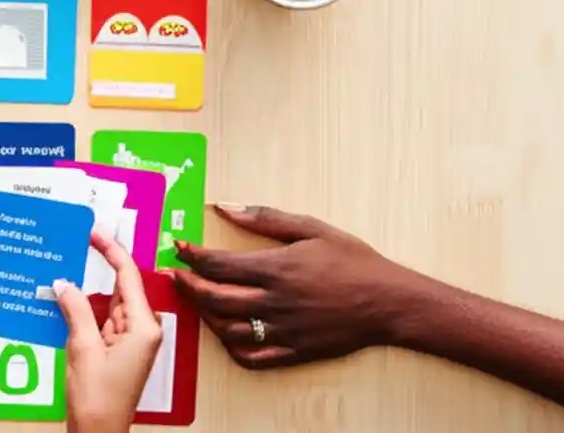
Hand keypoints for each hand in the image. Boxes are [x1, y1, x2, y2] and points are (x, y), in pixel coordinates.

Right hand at [56, 231, 162, 432]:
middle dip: (98, 265)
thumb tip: (65, 283)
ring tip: (65, 268)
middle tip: (78, 242)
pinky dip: (84, 308)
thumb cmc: (99, 401)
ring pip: (108, 303)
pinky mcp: (117, 351)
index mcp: (143, 327)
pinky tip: (66, 299)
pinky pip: (100, 320)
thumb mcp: (83, 348)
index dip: (111, 250)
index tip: (95, 232)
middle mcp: (142, 331)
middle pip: (120, 287)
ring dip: (88, 289)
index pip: (128, 276)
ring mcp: (130, 341)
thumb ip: (75, 310)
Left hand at [170, 205, 423, 369]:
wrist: (389, 302)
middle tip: (175, 275)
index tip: (180, 248)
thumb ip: (265, 217)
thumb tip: (225, 206)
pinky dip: (228, 347)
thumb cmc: (353, 261)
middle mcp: (274, 302)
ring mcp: (282, 330)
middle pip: (213, 298)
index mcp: (276, 269)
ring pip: (226, 329)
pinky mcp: (292, 352)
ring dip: (203, 314)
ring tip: (196, 300)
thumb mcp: (312, 228)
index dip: (192, 256)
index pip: (217, 265)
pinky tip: (224, 332)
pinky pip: (250, 357)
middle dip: (186, 285)